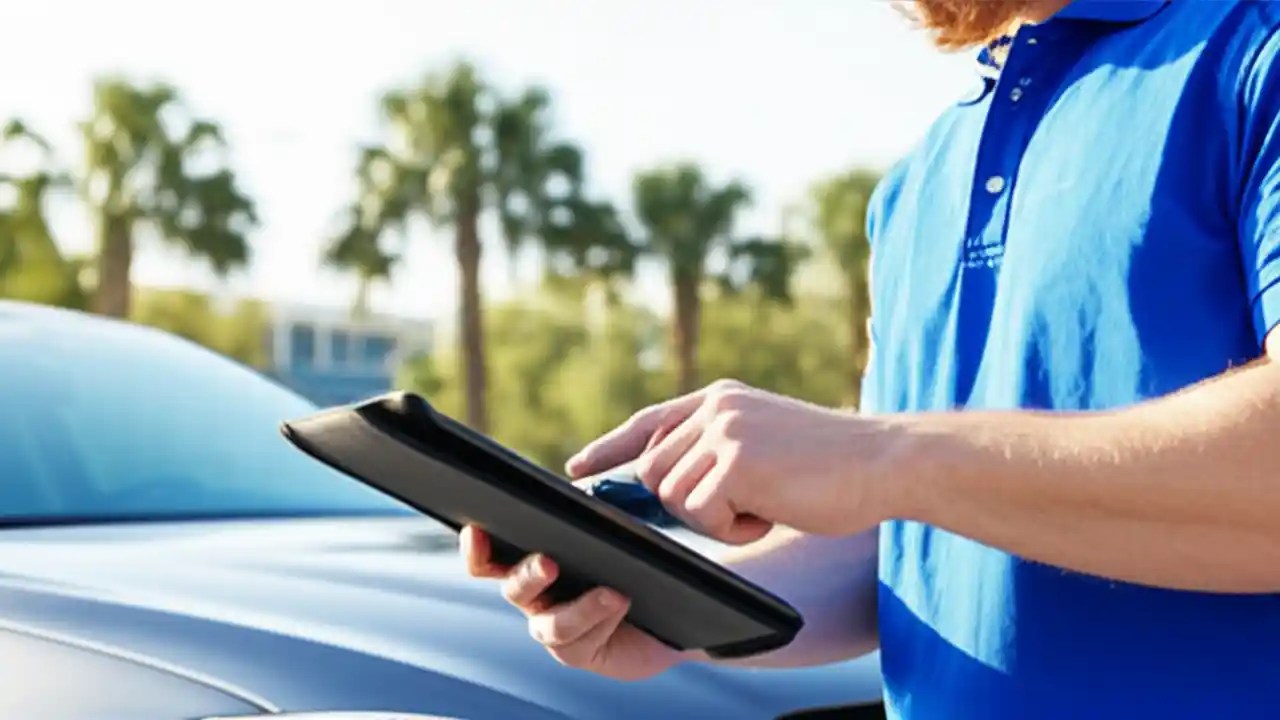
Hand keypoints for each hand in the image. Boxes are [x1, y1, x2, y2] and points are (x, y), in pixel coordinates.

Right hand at [460, 526, 686, 680]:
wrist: (667, 604)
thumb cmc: (633, 557)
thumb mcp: (611, 526)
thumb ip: (588, 506)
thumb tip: (578, 476)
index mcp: (531, 560)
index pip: (490, 557)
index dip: (476, 548)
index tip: (477, 530)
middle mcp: (535, 597)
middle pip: (514, 589)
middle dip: (529, 574)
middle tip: (549, 562)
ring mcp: (554, 628)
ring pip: (550, 625)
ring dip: (579, 609)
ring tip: (612, 593)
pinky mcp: (579, 651)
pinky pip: (579, 642)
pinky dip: (601, 621)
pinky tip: (621, 603)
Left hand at [567, 379, 891, 542]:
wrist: (887, 461)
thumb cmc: (833, 467)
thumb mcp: (763, 443)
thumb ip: (715, 449)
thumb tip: (659, 482)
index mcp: (722, 398)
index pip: (649, 421)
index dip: (610, 447)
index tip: (579, 468)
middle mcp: (716, 408)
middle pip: (656, 473)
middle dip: (691, 504)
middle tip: (752, 503)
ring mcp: (723, 431)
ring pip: (675, 498)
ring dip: (718, 519)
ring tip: (770, 501)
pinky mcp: (735, 462)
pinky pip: (703, 517)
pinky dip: (737, 529)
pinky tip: (775, 510)